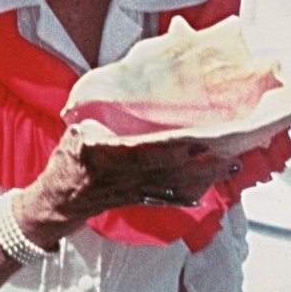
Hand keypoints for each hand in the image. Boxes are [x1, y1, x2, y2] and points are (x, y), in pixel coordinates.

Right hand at [24, 129, 241, 240]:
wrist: (59, 202)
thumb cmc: (69, 163)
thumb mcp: (75, 134)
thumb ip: (95, 116)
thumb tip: (119, 89)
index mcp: (104, 157)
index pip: (141, 154)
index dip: (169, 151)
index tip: (194, 142)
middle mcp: (123, 178)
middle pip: (169, 172)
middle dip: (200, 165)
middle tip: (228, 153)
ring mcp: (135, 192)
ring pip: (175, 186)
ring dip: (205, 178)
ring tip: (231, 165)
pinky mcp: (142, 200)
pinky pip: (172, 198)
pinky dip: (194, 192)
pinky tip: (214, 183)